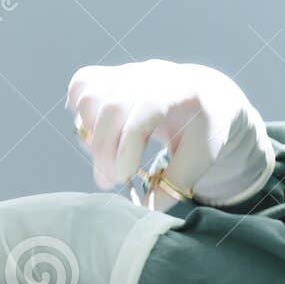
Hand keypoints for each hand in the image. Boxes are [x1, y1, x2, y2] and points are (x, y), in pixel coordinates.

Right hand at [67, 60, 274, 205]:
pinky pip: (82, 85)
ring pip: (91, 96)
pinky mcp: (111, 75)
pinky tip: (95, 134)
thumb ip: (175, 183)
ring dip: (91, 136)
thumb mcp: (201, 157)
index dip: (129, 144)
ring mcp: (128, 72)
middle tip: (110, 182)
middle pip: (112, 106)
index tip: (124, 178)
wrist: (204, 96)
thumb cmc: (204, 129)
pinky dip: (80, 112)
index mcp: (181, 89)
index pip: (147, 108)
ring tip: (106, 161)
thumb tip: (144, 211)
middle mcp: (150, 74)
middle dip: (105, 150)